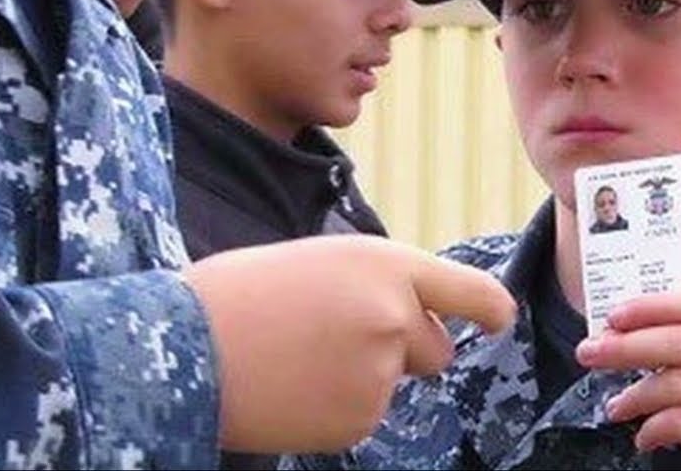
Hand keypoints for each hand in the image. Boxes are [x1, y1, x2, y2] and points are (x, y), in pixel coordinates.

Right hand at [184, 235, 515, 452]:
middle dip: (404, 349)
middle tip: (335, 337)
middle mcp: (396, 316)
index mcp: (387, 265)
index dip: (491, 310)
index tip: (499, 320)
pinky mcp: (358, 418)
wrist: (181, 346)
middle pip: (436, 347)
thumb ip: (380, 285)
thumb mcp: (324, 262)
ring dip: (364, 377)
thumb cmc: (245, 295)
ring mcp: (380, 371)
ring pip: (395, 382)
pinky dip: (337, 408)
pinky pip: (365, 414)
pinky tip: (295, 389)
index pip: (471, 291)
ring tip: (301, 357)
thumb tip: (416, 318)